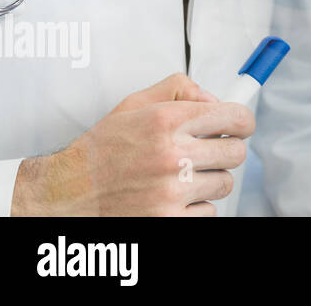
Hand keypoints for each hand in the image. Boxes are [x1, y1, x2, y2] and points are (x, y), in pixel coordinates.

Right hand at [10, 73, 253, 215]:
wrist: (68, 194)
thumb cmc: (102, 150)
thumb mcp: (134, 105)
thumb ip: (178, 89)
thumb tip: (214, 98)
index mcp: (166, 121)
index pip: (234, 117)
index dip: (242, 121)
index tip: (240, 126)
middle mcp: (171, 155)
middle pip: (236, 152)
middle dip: (225, 150)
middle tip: (207, 152)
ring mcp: (171, 191)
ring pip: (224, 183)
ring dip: (209, 179)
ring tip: (182, 176)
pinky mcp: (169, 220)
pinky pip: (209, 211)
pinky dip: (196, 206)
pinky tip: (173, 198)